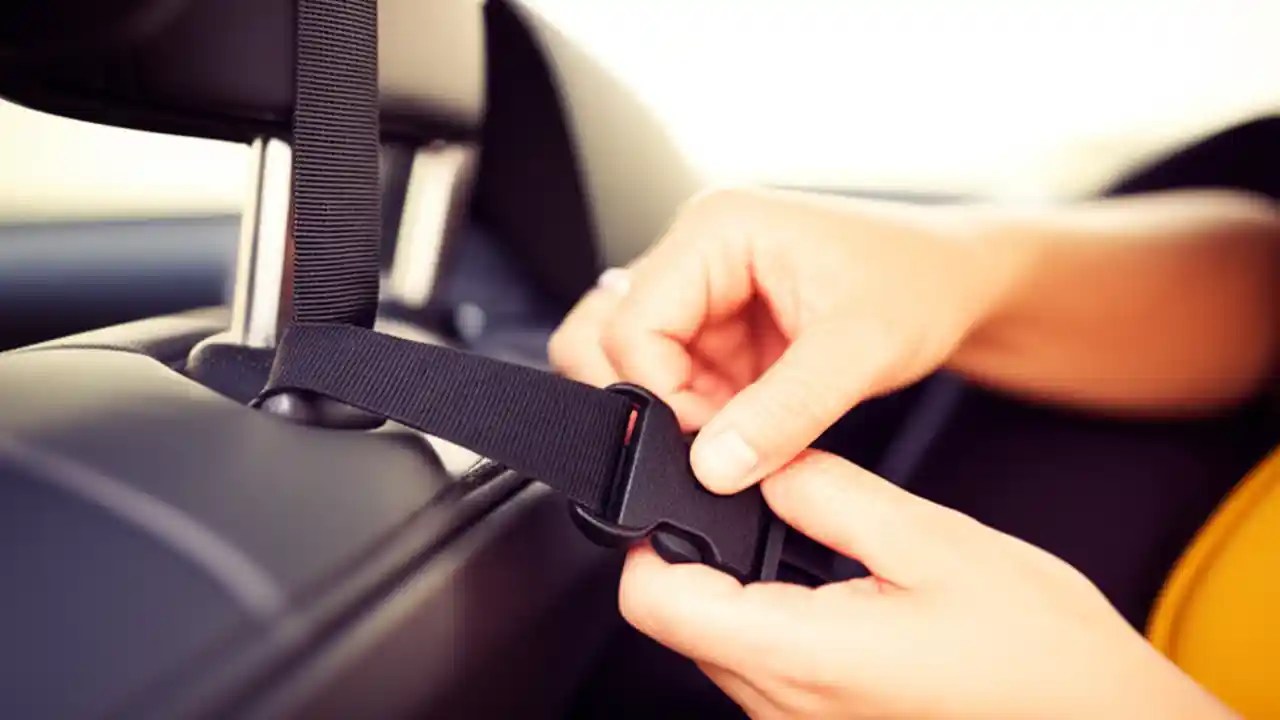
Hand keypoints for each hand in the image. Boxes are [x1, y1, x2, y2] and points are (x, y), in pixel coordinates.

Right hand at [549, 187, 1029, 492]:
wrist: (958, 283)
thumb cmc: (919, 283)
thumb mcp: (858, 351)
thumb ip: (782, 412)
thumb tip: (712, 467)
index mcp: (717, 228)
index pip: (632, 323)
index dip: (659, 396)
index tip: (706, 445)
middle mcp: (696, 252)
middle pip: (611, 337)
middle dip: (650, 401)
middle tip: (710, 438)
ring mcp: (702, 290)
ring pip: (636, 365)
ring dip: (677, 410)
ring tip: (738, 428)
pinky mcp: (716, 327)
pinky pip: (676, 380)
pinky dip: (702, 416)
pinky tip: (748, 423)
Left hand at [619, 451, 1234, 718]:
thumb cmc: (1044, 659)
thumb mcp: (934, 542)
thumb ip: (830, 493)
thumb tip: (764, 459)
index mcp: (801, 657)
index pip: (653, 601)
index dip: (648, 537)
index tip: (680, 490)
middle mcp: (785, 708)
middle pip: (678, 624)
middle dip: (696, 555)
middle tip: (749, 502)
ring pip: (717, 648)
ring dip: (735, 589)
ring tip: (800, 545)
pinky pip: (763, 672)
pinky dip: (771, 623)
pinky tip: (828, 594)